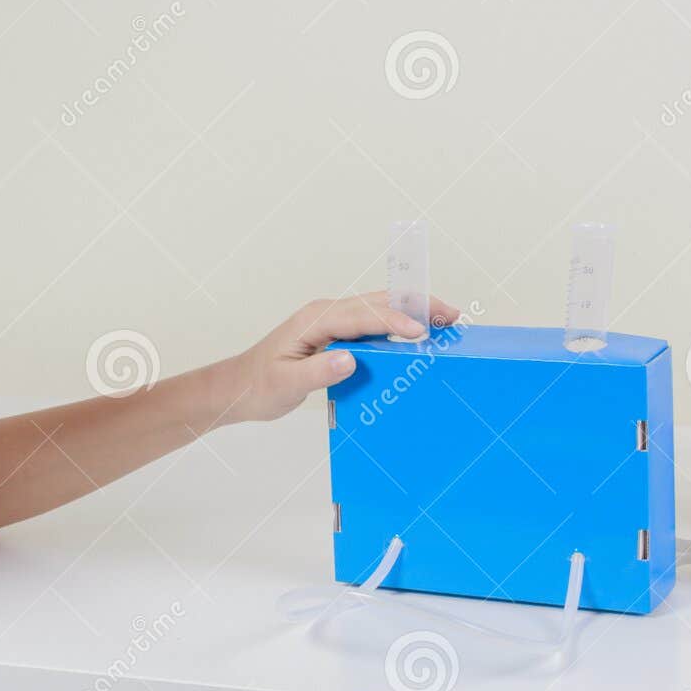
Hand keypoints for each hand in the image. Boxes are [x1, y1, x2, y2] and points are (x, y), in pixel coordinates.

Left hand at [217, 291, 461, 423]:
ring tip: (445, 319)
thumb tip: (350, 360)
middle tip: (451, 315)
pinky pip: (373, 322)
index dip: (394, 320)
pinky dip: (399, 322)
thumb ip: (318, 372)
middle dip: (416, 305)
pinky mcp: (336, 333)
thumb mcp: (286, 383)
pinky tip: (418, 332)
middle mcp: (326, 313)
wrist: (239, 387)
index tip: (421, 331)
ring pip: (379, 307)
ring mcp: (332, 321)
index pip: (362, 316)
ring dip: (413, 310)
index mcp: (315, 320)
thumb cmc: (259, 386)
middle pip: (378, 302)